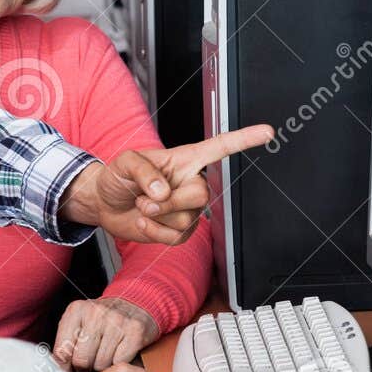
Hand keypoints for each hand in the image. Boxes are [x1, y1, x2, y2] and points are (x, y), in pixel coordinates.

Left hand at [55, 296, 159, 371]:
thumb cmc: (102, 320)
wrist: (136, 304)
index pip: (62, 351)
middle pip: (81, 360)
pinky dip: (119, 363)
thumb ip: (65, 344)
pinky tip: (120, 352)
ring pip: (101, 364)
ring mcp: (117, 321)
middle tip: (90, 363)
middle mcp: (95, 313)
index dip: (64, 369)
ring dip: (102, 366)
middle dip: (84, 368)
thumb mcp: (79, 324)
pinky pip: (120, 363)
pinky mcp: (135, 332)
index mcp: (76, 310)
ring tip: (106, 354)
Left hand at [60, 125, 273, 245]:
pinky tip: (144, 223)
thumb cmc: (117, 177)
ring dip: (157, 217)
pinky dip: (155, 234)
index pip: (220, 148)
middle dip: (170, 202)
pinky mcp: (177, 231)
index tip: (267, 132)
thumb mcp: (124, 162)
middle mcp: (190, 183)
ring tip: (141, 207)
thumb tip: (163, 191)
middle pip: (201, 194)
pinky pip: (178, 239)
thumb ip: (143, 171)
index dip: (244, 140)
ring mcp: (186, 209)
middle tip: (145, 201)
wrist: (104, 204)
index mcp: (184, 160)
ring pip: (188, 219)